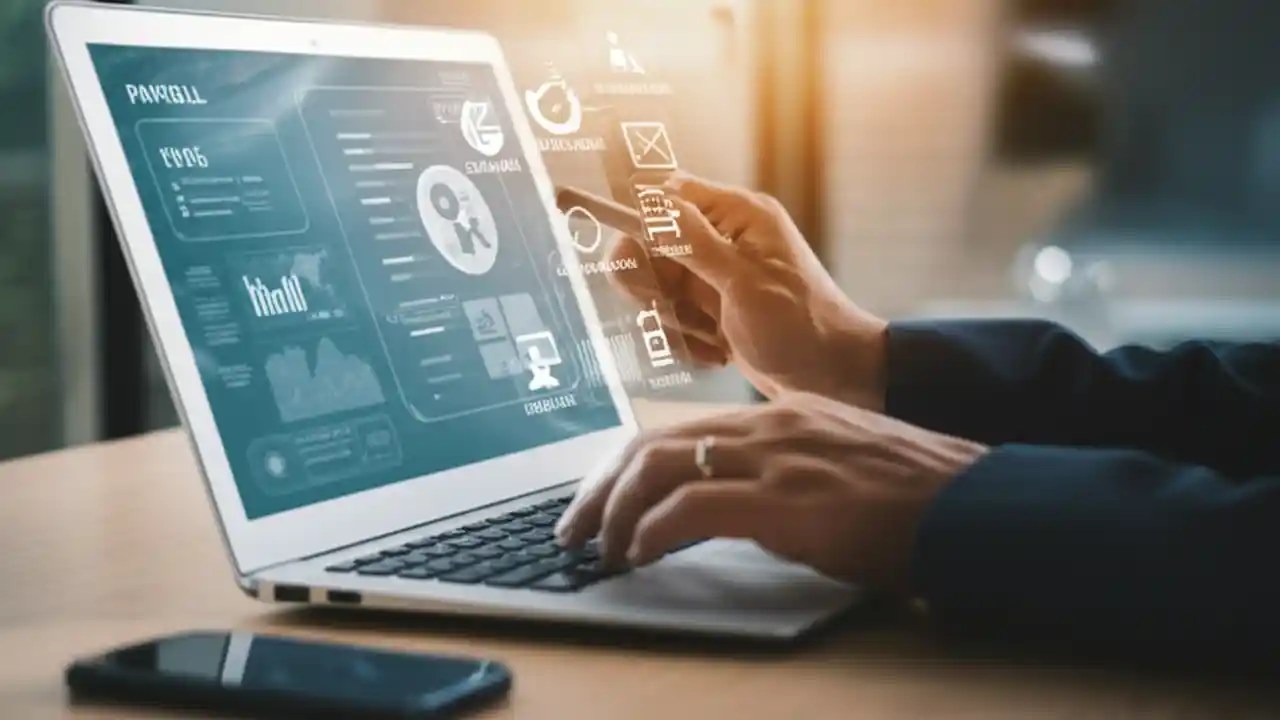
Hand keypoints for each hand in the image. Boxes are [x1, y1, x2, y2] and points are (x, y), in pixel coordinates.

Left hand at [556, 392, 987, 590]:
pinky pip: (688, 509)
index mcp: (781, 415)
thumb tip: (735, 503)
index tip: (603, 497)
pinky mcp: (784, 501)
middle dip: (600, 486)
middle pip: (652, 441)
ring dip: (614, 510)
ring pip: (658, 466)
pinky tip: (638, 556)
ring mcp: (776, 458)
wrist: (975, 504)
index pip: (679, 429)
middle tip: (574, 527)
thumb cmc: (918, 497)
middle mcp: (769, 424)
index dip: (629, 465)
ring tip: (597, 547)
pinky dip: (650, 532)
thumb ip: (788, 471)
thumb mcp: (840, 467)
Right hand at [609, 174, 888, 409]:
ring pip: (655, 288)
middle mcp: (722, 238)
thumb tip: (649, 202)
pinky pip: (671, 317)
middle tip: (675, 314)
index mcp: (737, 215)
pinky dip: (687, 340)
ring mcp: (714, 275)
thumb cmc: (801, 326)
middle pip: (649, 246)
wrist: (832, 378)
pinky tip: (718, 352)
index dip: (643, 226)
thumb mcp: (743, 281)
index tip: (642, 266)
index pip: (666, 196)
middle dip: (655, 287)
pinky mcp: (711, 309)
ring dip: (674, 321)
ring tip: (713, 339)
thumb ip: (691, 241)